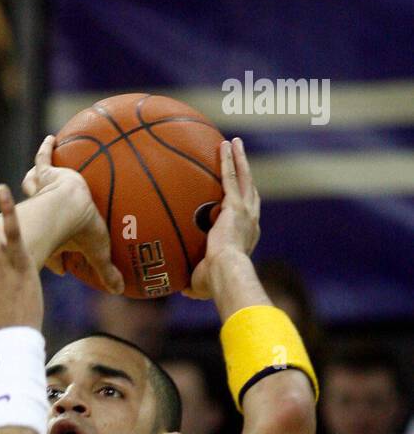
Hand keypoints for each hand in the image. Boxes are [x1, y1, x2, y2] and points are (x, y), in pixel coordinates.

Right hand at [22, 135, 122, 292]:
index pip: (50, 252)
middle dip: (35, 213)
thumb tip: (120, 291)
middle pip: (34, 211)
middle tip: (40, 214)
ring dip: (33, 182)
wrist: (68, 208)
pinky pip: (44, 159)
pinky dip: (47, 149)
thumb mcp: (98, 253)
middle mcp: (40, 213)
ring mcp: (42, 192)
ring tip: (35, 174)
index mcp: (51, 236)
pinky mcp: (46, 174)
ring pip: (32, 185)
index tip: (63, 269)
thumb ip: (107, 271)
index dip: (57, 263)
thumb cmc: (81, 232)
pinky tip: (52, 137)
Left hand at [184, 138, 259, 299]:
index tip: (238, 198)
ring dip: (240, 159)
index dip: (245, 205)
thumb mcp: (203, 283)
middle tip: (241, 160)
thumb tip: (181, 289)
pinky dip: (229, 160)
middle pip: (251, 191)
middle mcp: (251, 222)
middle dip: (246, 174)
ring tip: (234, 143)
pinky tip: (225, 145)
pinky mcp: (236, 206)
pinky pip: (231, 177)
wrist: (226, 273)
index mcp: (247, 238)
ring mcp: (246, 211)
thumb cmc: (216, 283)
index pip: (247, 217)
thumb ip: (194, 283)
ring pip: (244, 178)